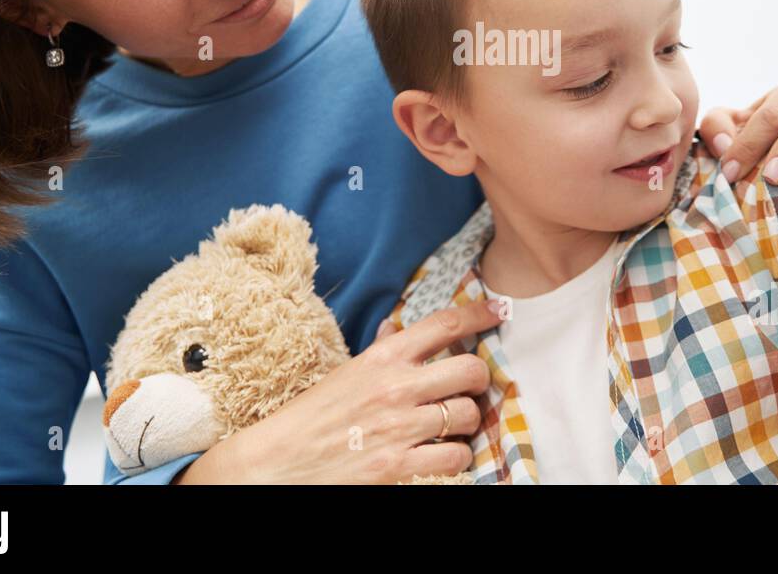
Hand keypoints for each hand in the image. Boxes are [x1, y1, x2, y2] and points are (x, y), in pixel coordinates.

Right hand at [175, 300, 499, 483]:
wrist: (279, 461)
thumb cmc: (313, 416)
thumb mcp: (349, 372)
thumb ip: (382, 352)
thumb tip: (402, 331)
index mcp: (383, 358)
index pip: (444, 324)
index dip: (479, 313)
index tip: (498, 311)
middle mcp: (397, 387)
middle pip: (471, 369)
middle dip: (479, 379)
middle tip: (470, 387)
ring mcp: (401, 427)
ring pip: (468, 415)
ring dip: (467, 421)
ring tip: (452, 425)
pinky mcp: (399, 465)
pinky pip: (455, 457)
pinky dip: (457, 456)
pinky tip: (444, 453)